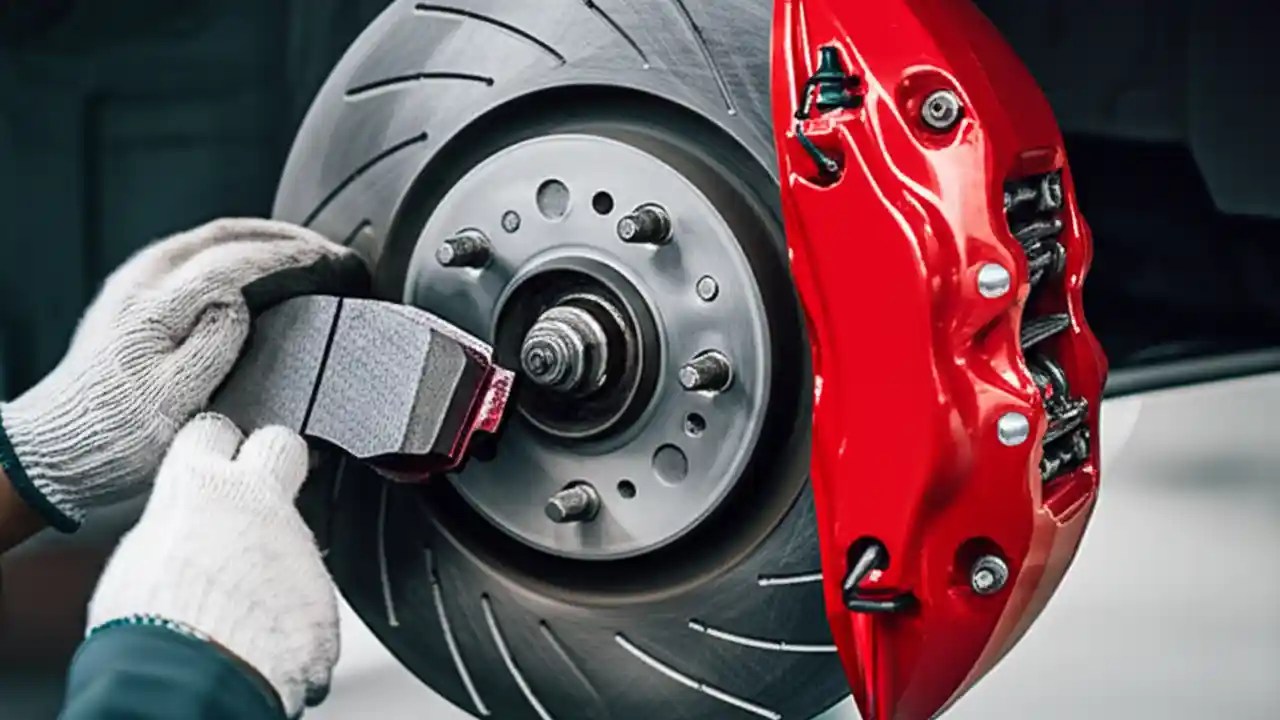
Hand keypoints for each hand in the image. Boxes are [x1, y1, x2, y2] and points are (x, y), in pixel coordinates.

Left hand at [0, 218, 363, 530]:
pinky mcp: (133, 295)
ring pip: (211, 240)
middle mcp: (143, 279)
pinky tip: (258, 270)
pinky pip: (196, 256)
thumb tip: (241, 304)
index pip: (238, 260)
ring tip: (304, 252)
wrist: (61, 448)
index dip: (292, 257)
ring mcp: (135, 282)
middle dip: (284, 238)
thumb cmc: (118, 434)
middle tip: (329, 251)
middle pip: (226, 235)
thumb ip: (215, 342)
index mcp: (157, 302)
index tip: (332, 262)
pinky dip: (237, 253)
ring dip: (262, 240)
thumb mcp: (177, 398)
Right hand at [88, 413, 338, 715]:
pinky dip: (292, 617)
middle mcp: (262, 506)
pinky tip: (264, 639)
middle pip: (283, 446)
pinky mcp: (327, 598)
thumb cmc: (146, 626)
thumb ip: (172, 529)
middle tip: (256, 490)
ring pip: (297, 537)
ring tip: (239, 603)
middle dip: (273, 460)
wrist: (190, 680)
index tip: (210, 460)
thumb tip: (179, 536)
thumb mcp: (136, 558)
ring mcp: (302, 550)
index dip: (212, 448)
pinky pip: (311, 600)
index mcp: (202, 487)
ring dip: (276, 560)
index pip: (214, 431)